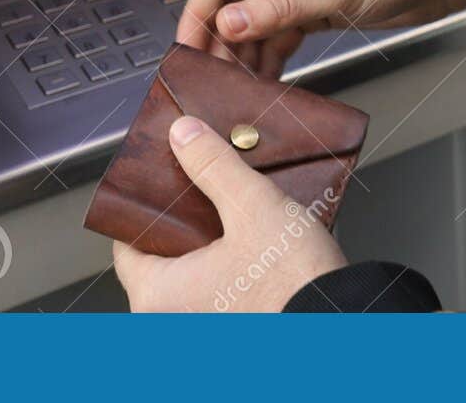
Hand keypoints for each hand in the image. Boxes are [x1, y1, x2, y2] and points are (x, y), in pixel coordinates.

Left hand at [113, 116, 346, 311]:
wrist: (340, 323)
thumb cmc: (294, 284)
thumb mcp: (252, 206)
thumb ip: (213, 165)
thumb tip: (183, 134)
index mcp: (157, 297)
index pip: (125, 246)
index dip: (141, 209)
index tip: (157, 187)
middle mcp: (171, 322)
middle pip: (159, 260)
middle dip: (181, 223)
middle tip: (201, 192)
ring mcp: (201, 331)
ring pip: (190, 278)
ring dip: (208, 246)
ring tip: (232, 213)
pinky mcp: (231, 332)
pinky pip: (215, 295)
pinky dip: (227, 269)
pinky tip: (252, 244)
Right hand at [178, 0, 465, 78]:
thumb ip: (280, 7)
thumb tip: (229, 24)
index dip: (199, 14)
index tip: (184, 50)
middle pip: (231, 2)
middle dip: (219, 42)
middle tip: (207, 81)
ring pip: (253, 22)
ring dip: (243, 55)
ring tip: (233, 90)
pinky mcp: (313, 5)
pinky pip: (278, 34)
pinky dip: (269, 58)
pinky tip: (262, 83)